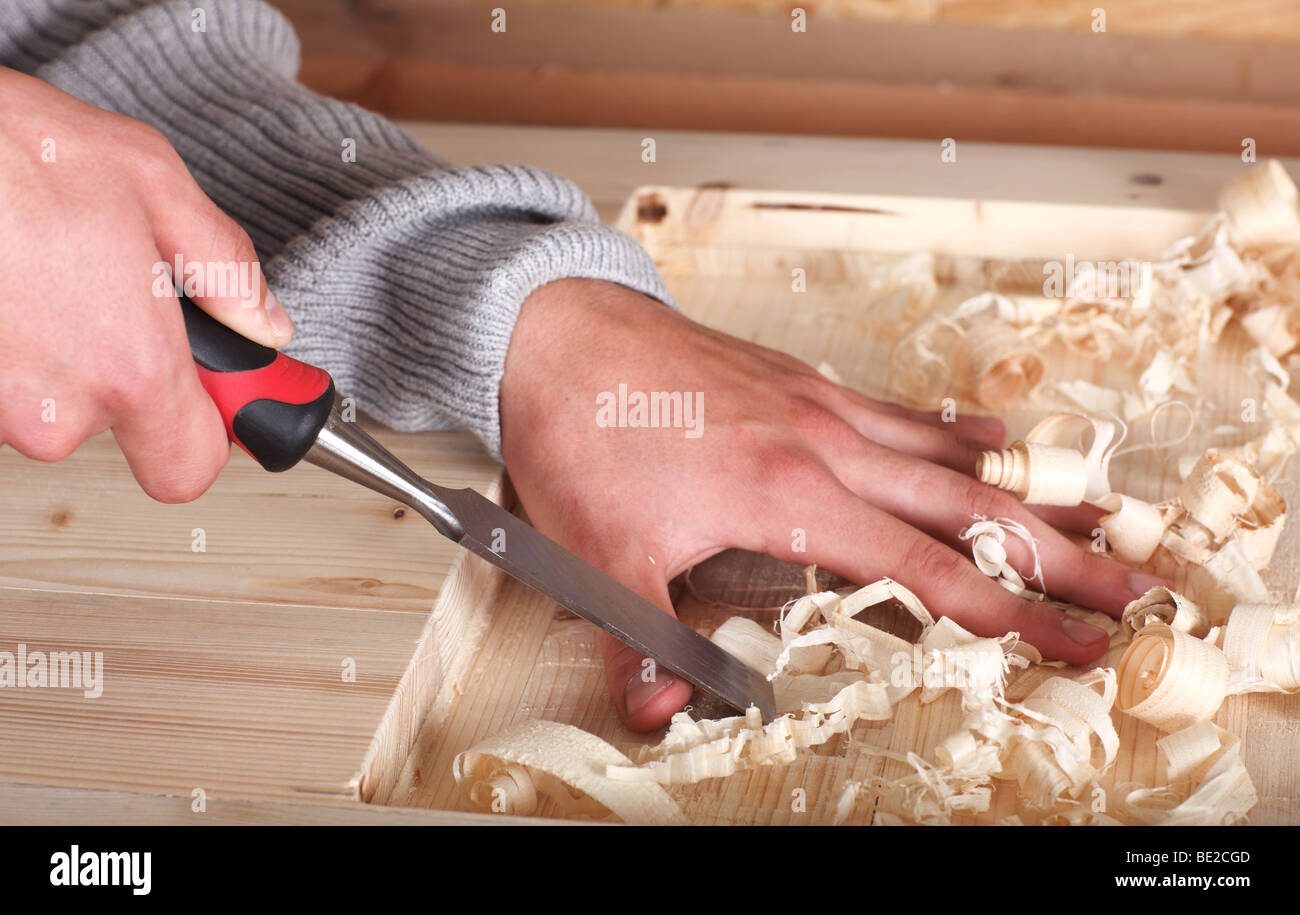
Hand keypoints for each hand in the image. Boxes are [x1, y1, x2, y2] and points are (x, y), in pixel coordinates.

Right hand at [0, 68, 291, 500]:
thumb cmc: (8, 146)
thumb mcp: (149, 178)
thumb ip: (223, 266)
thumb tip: (264, 323)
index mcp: (131, 366)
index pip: (187, 470)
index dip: (201, 432)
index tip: (207, 395)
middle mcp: (56, 406)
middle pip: (111, 423)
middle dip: (114, 367)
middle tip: (97, 288)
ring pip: (45, 401)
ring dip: (50, 349)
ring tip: (36, 271)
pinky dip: (6, 342)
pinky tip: (5, 283)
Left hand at [500, 278, 1165, 730]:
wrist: (556, 329)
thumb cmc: (580, 430)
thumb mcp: (600, 553)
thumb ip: (644, 639)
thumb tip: (658, 711)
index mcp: (789, 495)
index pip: (922, 568)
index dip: (1005, 613)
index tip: (1071, 640)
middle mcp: (822, 446)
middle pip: (964, 509)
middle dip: (1054, 556)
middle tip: (1126, 585)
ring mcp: (817, 406)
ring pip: (943, 457)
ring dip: (1022, 492)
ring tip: (1093, 515)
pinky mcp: (798, 381)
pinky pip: (895, 410)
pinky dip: (949, 431)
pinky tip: (987, 440)